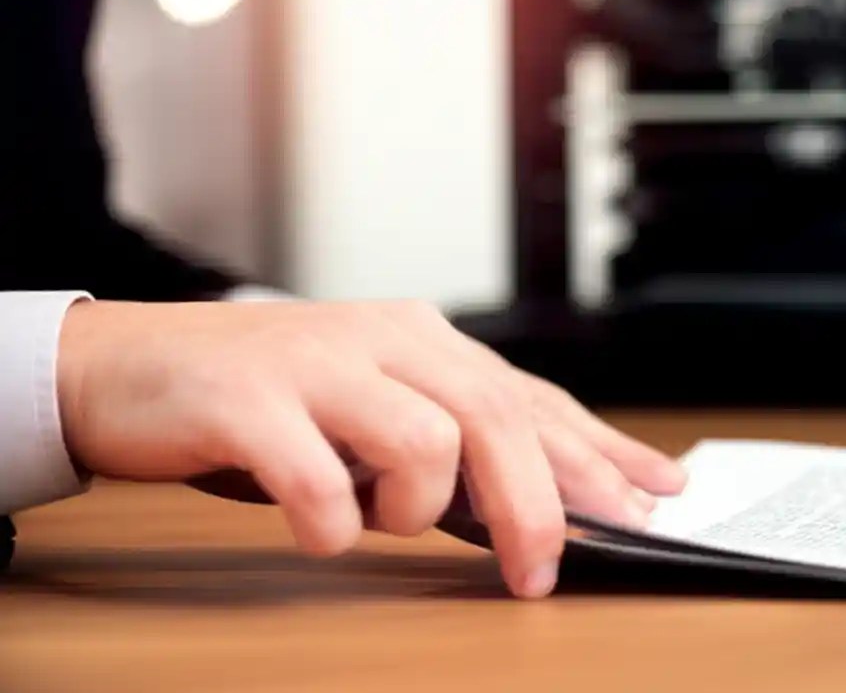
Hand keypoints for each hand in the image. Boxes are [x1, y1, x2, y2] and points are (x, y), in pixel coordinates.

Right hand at [56, 299, 685, 597]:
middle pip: (494, 418)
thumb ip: (457, 441)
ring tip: (380, 521)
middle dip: (536, 503)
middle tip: (541, 571)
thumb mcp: (375, 409)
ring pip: (423, 438)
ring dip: (414, 506)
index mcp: (422, 338)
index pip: (531, 397)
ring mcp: (315, 360)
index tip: (653, 497)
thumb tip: (551, 497)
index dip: (598, 451)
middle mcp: (382, 337)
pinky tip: (323, 530)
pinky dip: (332, 518)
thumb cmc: (269, 401)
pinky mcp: (247, 397)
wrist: (129, 367)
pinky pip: (317, 473)